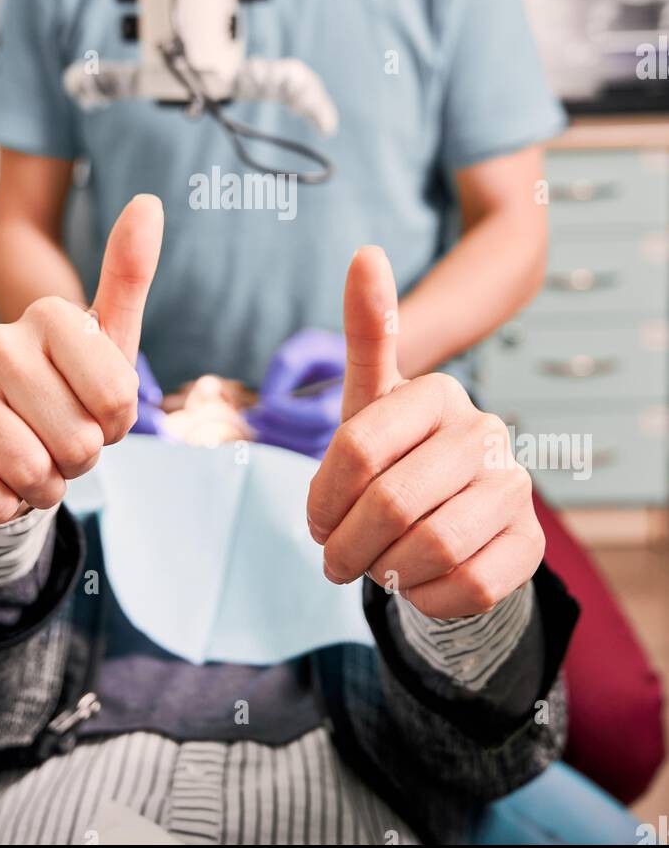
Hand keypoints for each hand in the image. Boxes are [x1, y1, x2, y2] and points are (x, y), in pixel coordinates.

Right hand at [0, 194, 163, 525]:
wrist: (7, 439)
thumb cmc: (70, 389)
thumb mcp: (111, 340)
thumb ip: (129, 274)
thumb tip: (149, 201)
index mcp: (50, 315)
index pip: (117, 400)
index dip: (117, 424)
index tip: (98, 408)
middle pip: (80, 440)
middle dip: (82, 458)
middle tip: (64, 437)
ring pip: (33, 471)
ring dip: (45, 483)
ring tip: (35, 456)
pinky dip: (3, 503)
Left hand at [306, 247, 543, 616]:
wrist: (444, 518)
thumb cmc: (392, 456)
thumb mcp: (367, 401)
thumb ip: (365, 332)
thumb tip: (365, 250)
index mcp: (437, 391)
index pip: (356, 447)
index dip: (322, 498)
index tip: (316, 520)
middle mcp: (485, 429)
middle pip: (390, 503)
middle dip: (348, 544)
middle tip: (336, 558)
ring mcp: (515, 485)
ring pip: (431, 547)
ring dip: (386, 570)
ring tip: (376, 566)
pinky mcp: (531, 543)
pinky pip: (467, 586)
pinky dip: (425, 597)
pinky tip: (418, 580)